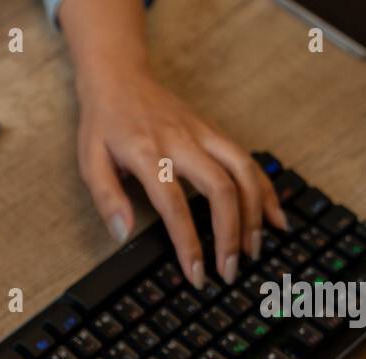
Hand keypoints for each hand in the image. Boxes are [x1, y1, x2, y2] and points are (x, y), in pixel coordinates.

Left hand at [73, 62, 287, 287]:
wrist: (119, 76)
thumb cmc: (104, 123)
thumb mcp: (90, 161)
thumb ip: (107, 199)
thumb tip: (122, 235)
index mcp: (148, 154)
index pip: (174, 206)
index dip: (188, 243)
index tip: (196, 274)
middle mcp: (182, 142)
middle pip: (221, 189)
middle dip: (230, 234)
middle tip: (230, 269)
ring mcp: (204, 134)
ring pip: (243, 172)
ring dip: (255, 213)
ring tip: (255, 249)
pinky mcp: (216, 131)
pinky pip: (249, 160)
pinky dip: (266, 189)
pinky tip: (275, 216)